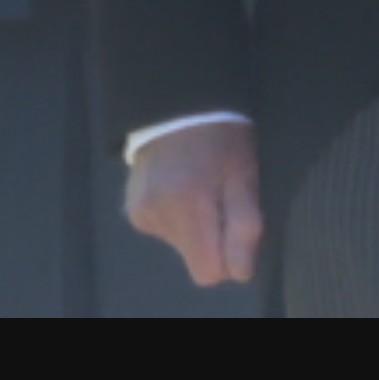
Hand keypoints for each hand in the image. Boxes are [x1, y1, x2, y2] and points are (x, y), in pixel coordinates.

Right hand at [125, 120, 263, 287]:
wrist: (176, 106)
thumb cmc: (221, 139)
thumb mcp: (245, 175)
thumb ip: (245, 225)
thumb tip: (240, 273)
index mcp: (188, 207)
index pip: (209, 273)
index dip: (229, 257)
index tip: (235, 227)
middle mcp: (157, 216)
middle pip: (194, 261)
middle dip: (212, 240)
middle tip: (219, 200)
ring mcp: (140, 214)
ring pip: (181, 246)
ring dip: (194, 226)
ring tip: (199, 187)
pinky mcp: (133, 211)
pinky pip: (166, 231)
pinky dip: (176, 217)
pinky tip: (180, 187)